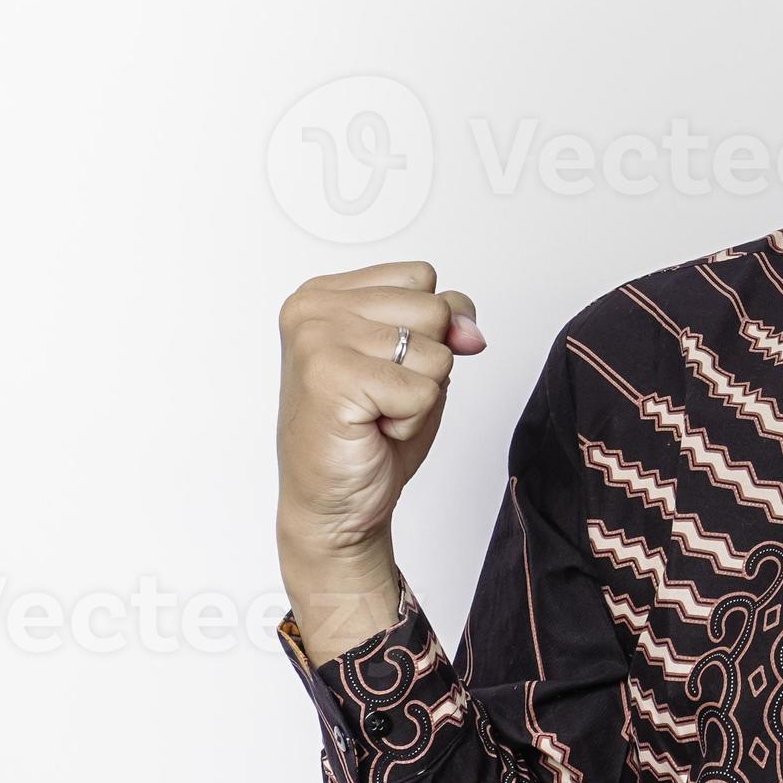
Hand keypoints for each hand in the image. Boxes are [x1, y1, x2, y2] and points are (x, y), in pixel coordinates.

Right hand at [275, 260, 487, 660]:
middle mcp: (312, 308)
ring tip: (376, 413)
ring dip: (419, 394)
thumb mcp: (418, 361)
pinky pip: (425, 388)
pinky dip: (412, 419)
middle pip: (433, 308)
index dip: (428, 330)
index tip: (385, 368)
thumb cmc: (369, 434)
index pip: (422, 277)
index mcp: (325, 293)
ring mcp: (317, 339)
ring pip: (434, 350)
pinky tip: (373, 430)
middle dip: (425, 362)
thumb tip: (469, 330)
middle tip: (380, 397)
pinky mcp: (331, 377)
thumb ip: (447, 323)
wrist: (334, 505)